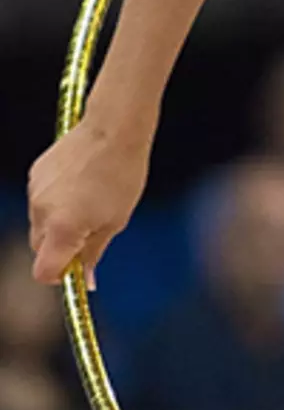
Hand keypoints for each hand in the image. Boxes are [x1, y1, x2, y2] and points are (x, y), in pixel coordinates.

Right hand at [27, 115, 152, 287]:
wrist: (114, 128)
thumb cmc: (122, 173)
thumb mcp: (115, 221)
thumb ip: (93, 253)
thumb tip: (85, 280)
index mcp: (62, 229)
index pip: (43, 271)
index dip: (60, 275)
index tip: (78, 268)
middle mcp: (42, 212)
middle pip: (40, 248)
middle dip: (60, 248)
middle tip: (90, 233)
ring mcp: (36, 191)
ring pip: (40, 223)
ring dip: (58, 223)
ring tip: (90, 201)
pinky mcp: (36, 172)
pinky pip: (41, 199)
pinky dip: (56, 201)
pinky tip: (80, 184)